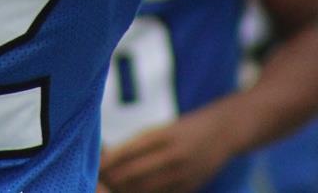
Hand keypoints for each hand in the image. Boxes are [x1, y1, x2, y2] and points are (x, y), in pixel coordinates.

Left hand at [98, 109, 233, 192]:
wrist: (222, 132)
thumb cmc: (184, 129)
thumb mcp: (160, 130)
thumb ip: (137, 145)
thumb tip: (108, 159)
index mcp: (162, 135)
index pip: (128, 151)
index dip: (108, 162)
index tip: (95, 167)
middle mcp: (172, 154)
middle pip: (133, 173)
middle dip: (113, 180)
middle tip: (97, 183)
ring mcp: (182, 173)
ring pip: (145, 189)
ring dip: (125, 191)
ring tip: (111, 190)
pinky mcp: (189, 187)